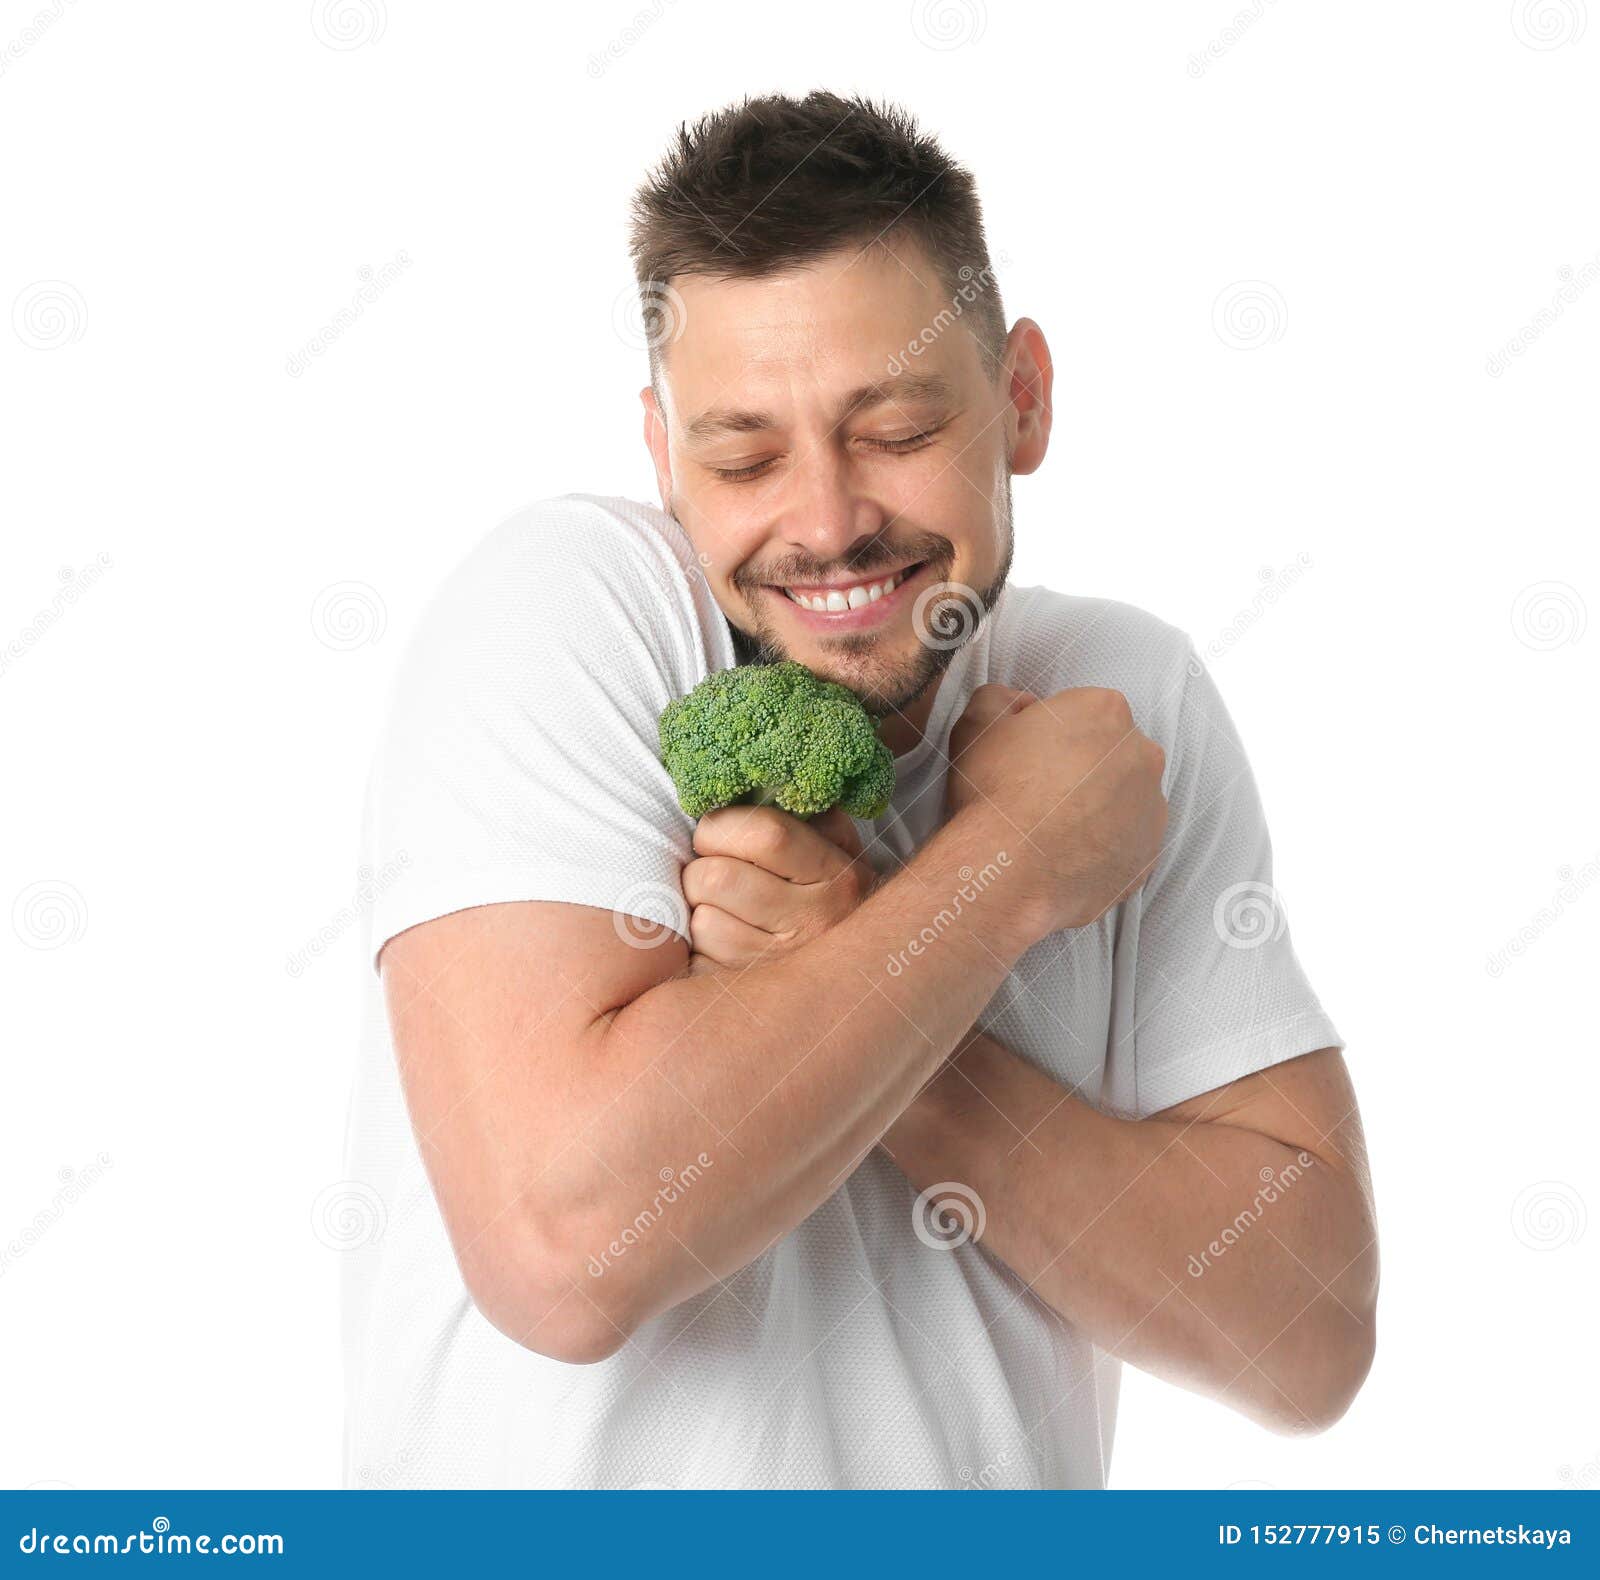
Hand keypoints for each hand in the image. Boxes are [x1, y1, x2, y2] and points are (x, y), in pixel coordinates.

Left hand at [682, 804, 877, 969]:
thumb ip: (801, 811)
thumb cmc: (831, 889)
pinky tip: (720, 942)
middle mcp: (815, 921)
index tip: (714, 832)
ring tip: (719, 907)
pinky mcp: (751, 998)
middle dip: (701, 869)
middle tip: (711, 869)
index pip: (765, 834)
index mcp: (836, 874)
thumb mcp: (835, 843)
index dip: (722, 827)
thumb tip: (745, 785)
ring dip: (697, 910)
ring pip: (702, 923)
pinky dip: (697, 950)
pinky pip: (696, 964)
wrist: (862, 968)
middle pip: (718, 878)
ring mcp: (783, 965)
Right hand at [944, 683, 1167, 936]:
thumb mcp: (977, 724)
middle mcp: (1142, 754)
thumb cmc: (995, 793)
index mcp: (1106, 711)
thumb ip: (1001, 698)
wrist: (1009, 874)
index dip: (1052, 732)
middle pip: (1112, 752)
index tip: (1028, 756)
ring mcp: (1151, 809)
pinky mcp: (1148, 856)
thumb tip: (1021, 706)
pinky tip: (1066, 858)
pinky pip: (1126, 844)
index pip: (1083, 710)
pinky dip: (1103, 848)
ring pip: (1124, 799)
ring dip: (1097, 807)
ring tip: (1053, 831)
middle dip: (1083, 766)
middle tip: (1040, 794)